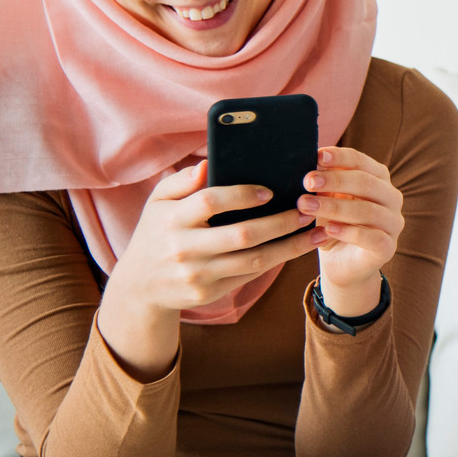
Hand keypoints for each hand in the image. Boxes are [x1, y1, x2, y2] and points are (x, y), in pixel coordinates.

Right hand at [99, 160, 319, 377]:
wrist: (138, 286)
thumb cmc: (156, 232)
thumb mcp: (157, 202)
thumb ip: (181, 181)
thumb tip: (209, 163)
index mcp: (171, 219)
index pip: (209, 202)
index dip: (241, 195)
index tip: (269, 191)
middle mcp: (184, 248)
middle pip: (242, 235)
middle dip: (281, 222)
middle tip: (308, 209)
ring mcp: (197, 274)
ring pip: (254, 261)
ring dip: (291, 246)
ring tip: (318, 232)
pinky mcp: (209, 293)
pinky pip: (250, 276)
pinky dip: (277, 261)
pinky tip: (298, 247)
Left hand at [300, 147, 403, 316]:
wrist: (341, 262)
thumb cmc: (332, 224)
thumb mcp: (325, 201)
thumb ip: (321, 185)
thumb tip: (306, 167)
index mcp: (377, 179)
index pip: (362, 161)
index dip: (340, 157)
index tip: (317, 156)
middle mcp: (391, 198)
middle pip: (367, 183)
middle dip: (335, 180)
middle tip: (307, 182)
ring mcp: (393, 223)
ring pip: (369, 211)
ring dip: (335, 207)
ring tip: (306, 206)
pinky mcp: (388, 247)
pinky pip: (373, 237)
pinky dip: (349, 232)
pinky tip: (328, 230)